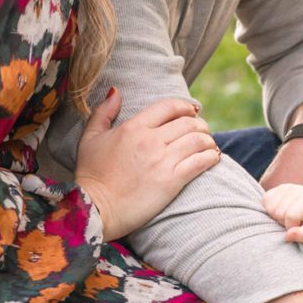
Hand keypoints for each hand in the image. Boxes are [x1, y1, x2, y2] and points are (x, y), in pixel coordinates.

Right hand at [74, 89, 219, 239]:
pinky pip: (200, 162)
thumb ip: (102, 113)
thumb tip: (115, 92)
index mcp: (133, 127)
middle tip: (203, 131)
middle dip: (200, 124)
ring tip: (209, 145)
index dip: (185, 107)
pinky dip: (211, 157)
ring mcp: (162, 161)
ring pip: (198, 140)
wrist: (94, 210)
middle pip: (188, 122)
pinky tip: (213, 158)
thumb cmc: (91, 177)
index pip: (169, 107)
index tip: (192, 111)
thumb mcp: (89, 139)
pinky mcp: (172, 182)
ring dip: (208, 140)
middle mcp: (150, 140)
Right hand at [262, 184, 302, 243]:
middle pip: (278, 212)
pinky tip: (282, 210)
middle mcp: (295, 189)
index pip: (290, 216)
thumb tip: (287, 236)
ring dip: (277, 216)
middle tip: (296, 221)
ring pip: (270, 208)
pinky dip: (271, 209)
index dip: (292, 227)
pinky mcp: (278, 188)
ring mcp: (286, 187)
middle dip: (284, 222)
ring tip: (290, 216)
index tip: (300, 226)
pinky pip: (265, 200)